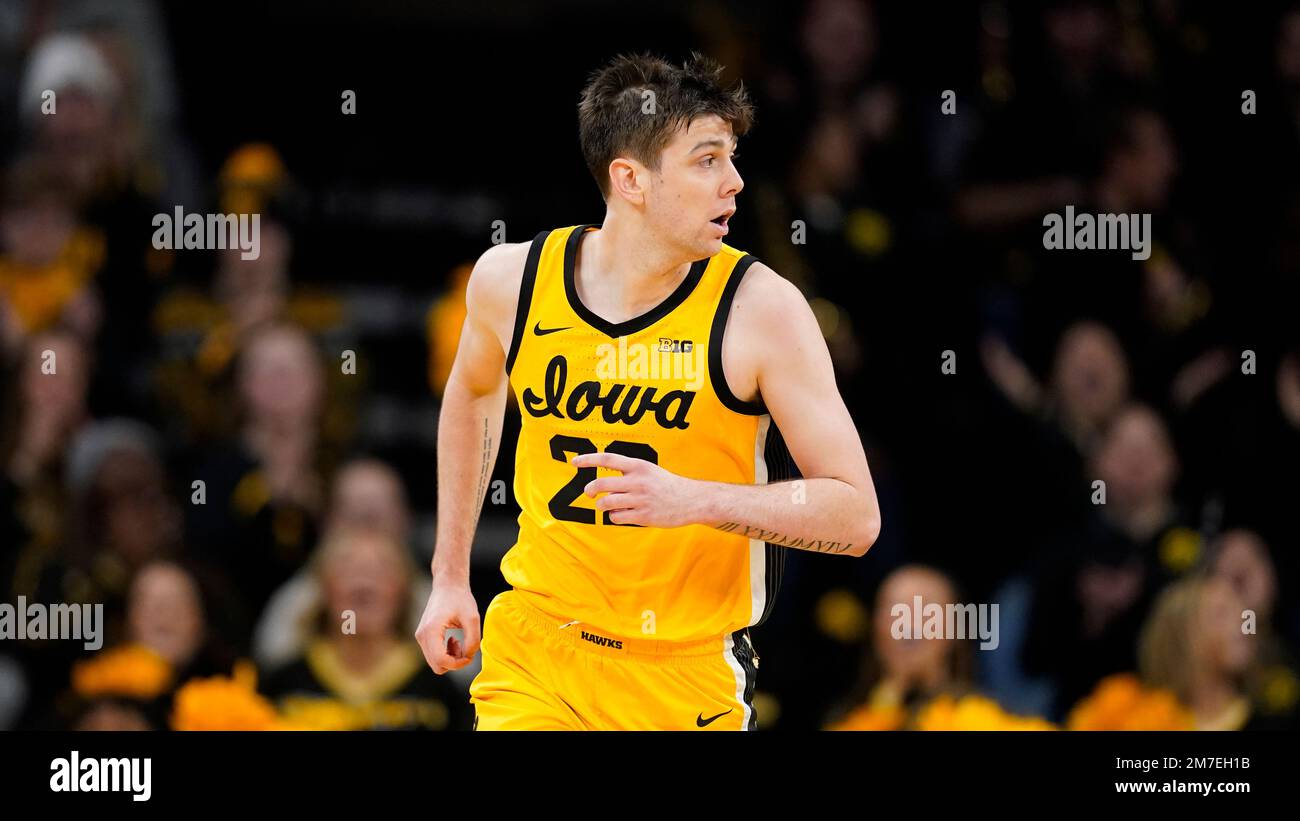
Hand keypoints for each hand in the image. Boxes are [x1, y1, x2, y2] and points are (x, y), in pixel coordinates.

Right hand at [414, 580, 480, 674]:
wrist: (448, 585)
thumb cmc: (460, 599)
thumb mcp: (473, 618)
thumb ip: (473, 640)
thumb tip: (467, 656)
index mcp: (431, 631)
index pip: (441, 661)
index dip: (458, 664)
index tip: (470, 654)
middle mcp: (422, 636)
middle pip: (437, 666)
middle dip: (455, 663)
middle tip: (466, 648)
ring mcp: (420, 637)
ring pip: (435, 663)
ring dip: (450, 658)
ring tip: (460, 643)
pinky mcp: (423, 637)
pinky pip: (434, 655)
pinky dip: (446, 654)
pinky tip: (454, 641)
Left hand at [573, 451, 703, 527]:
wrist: (691, 500)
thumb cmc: (666, 485)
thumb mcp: (649, 470)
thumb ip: (628, 471)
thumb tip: (602, 481)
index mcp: (639, 466)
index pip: (607, 459)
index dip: (588, 459)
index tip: (574, 462)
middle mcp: (638, 481)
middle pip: (601, 484)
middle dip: (590, 489)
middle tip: (589, 492)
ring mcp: (640, 500)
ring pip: (606, 503)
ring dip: (602, 505)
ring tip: (609, 505)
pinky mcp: (643, 516)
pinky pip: (616, 518)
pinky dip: (615, 517)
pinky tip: (624, 514)